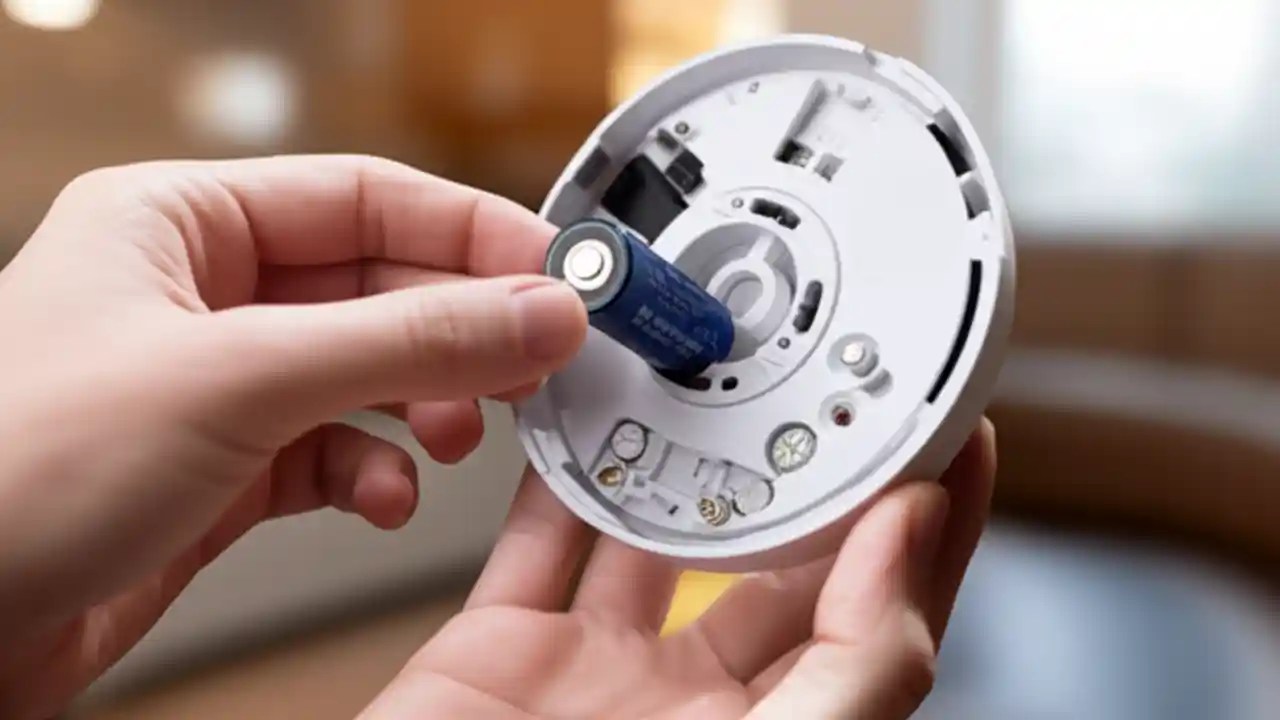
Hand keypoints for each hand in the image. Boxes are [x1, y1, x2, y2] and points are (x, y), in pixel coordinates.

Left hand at [0, 156, 587, 718]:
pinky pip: (336, 451)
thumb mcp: (239, 379)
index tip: (554, 273)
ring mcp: (215, 387)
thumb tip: (533, 311)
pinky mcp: (223, 470)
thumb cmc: (9, 474)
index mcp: (181, 223)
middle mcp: (201, 297)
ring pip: (367, 373)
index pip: (364, 198)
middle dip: (459, 330)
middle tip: (535, 359)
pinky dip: (377, 471)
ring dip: (426, 405)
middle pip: (377, 288)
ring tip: (461, 433)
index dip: (469, 232)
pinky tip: (386, 493)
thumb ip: (408, 342)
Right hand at [363, 422, 995, 719]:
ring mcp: (599, 671)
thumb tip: (911, 536)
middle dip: (806, 467)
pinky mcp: (505, 649)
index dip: (928, 524)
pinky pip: (536, 540)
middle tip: (829, 378)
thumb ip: (859, 664)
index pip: (881, 614)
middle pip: (772, 557)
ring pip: (649, 532)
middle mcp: (695, 703)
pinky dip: (553, 475)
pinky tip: (577, 416)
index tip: (955, 432)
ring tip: (709, 378)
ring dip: (674, 461)